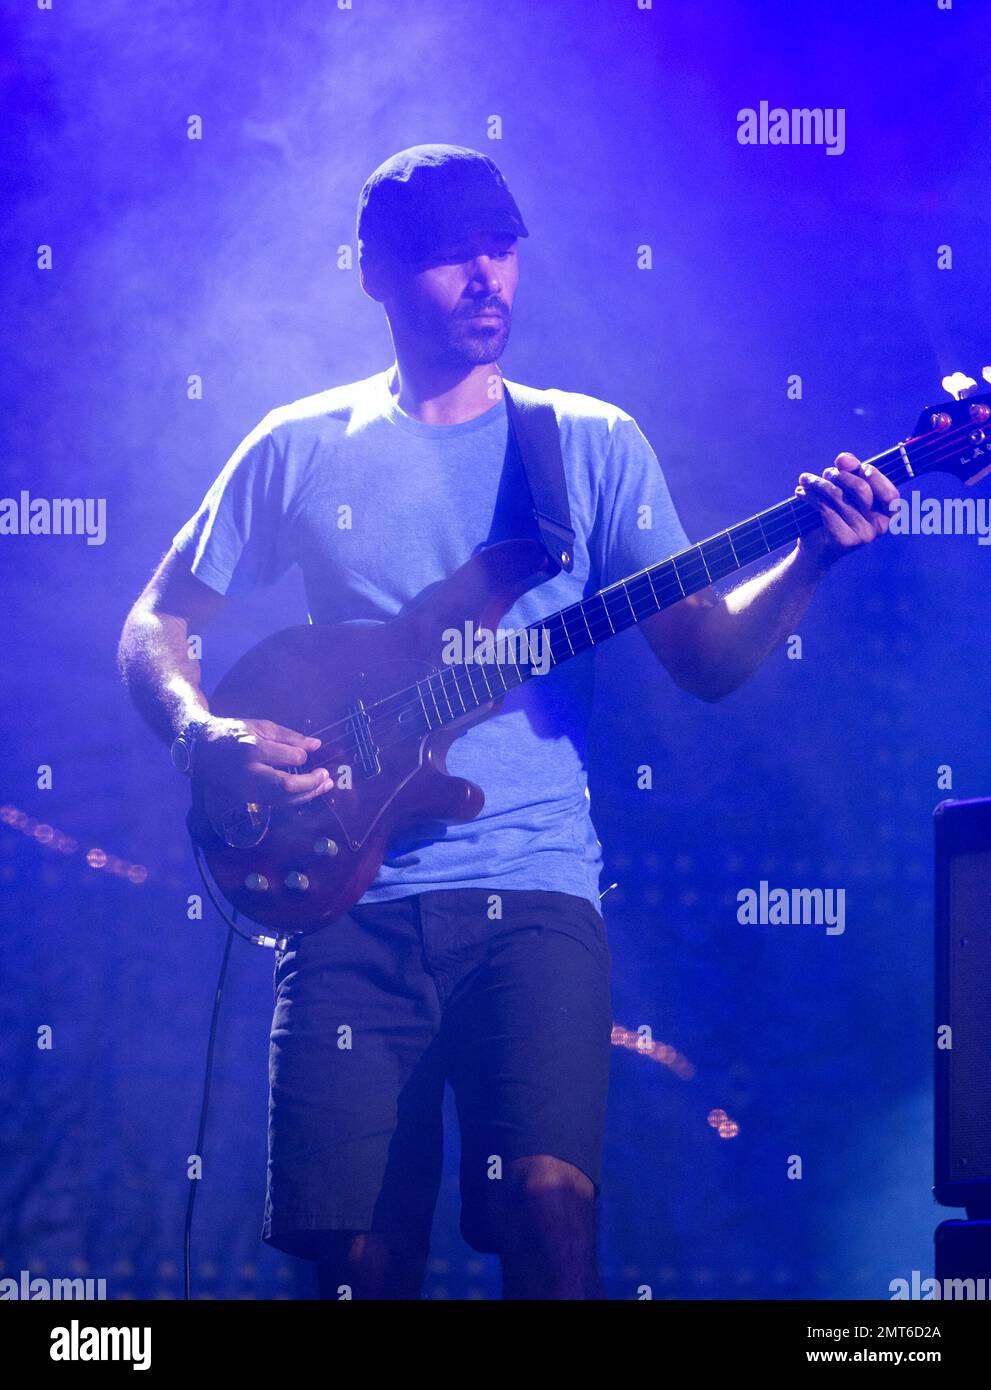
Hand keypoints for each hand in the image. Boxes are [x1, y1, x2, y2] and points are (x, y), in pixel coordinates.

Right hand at [194, 716, 331, 806]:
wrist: (200, 749)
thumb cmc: (232, 733)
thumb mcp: (260, 726)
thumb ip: (289, 736)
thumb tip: (316, 745)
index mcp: (252, 749)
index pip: (288, 759)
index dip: (303, 758)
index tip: (306, 754)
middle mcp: (249, 773)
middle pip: (287, 786)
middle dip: (312, 784)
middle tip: (327, 776)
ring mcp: (246, 789)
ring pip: (283, 799)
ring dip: (307, 795)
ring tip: (325, 786)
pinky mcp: (246, 798)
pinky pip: (275, 802)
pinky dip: (294, 798)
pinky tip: (307, 791)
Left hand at [794, 452, 899, 571]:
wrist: (816, 549)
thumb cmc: (835, 514)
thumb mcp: (846, 490)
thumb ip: (850, 471)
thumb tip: (843, 459)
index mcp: (887, 515)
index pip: (890, 494)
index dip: (877, 477)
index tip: (862, 467)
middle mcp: (879, 527)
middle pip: (861, 489)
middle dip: (840, 475)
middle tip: (826, 473)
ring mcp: (863, 536)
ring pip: (839, 497)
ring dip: (819, 484)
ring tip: (806, 480)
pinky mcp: (844, 540)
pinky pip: (826, 509)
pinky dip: (810, 497)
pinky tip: (800, 493)